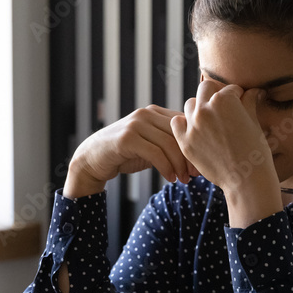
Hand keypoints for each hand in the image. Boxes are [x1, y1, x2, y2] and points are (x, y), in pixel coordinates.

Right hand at [63, 105, 199, 198]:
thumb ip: (168, 143)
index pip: (183, 125)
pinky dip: (166, 168)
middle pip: (178, 134)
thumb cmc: (124, 154)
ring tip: (183, 180)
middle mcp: (146, 114)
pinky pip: (155, 153)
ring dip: (179, 165)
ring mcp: (135, 124)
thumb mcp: (150, 146)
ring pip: (168, 144)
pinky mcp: (127, 138)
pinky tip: (170, 179)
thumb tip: (196, 156)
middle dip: (190, 157)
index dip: (195, 145)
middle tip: (195, 175)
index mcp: (155, 112)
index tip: (200, 165)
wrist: (92, 159)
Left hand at [170, 82, 281, 226]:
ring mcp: (193, 125)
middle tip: (223, 108)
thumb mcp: (254, 123)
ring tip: (210, 121)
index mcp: (224, 100)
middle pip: (206, 89)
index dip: (237, 96)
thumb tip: (254, 91)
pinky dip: (184, 123)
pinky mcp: (184, 141)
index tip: (240, 104)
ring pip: (191, 104)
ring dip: (199, 109)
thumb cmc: (255, 151)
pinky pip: (176, 122)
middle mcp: (205, 108)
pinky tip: (195, 130)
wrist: (245, 179)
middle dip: (215, 95)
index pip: (229, 89)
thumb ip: (249, 103)